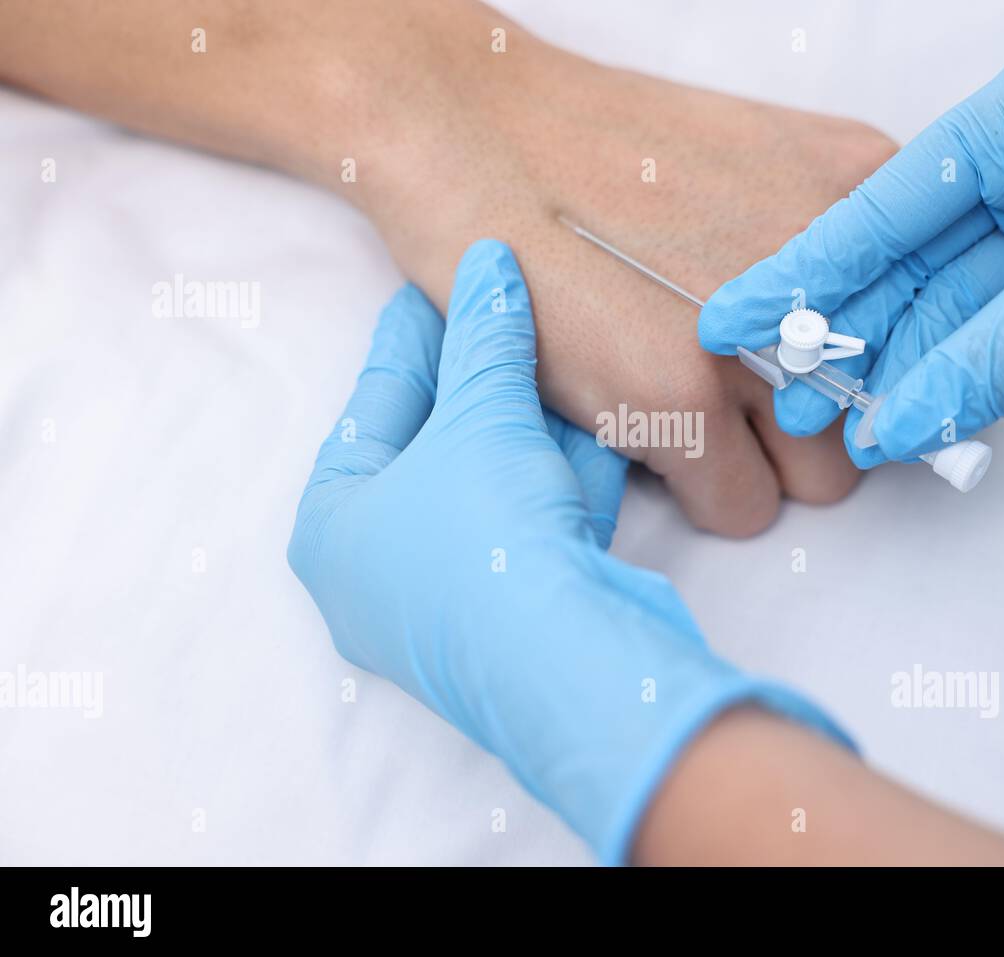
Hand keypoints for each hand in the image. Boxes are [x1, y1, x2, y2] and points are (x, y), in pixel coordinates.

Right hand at [0, 0, 895, 534]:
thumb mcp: (761, 160)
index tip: (827, 381)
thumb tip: (864, 347)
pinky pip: (743, 512)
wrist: (471, 127)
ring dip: (763, 464)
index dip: (873, 371)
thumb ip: (831, 245)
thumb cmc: (603, 151)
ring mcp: (760, 340)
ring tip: (687, 408)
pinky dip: (697, 489)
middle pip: (886, 417)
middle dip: (819, 422)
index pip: (935, 340)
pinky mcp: (680, 402)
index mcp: (871, 195)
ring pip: (824, 481)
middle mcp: (836, 268)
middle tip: (741, 392)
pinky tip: (643, 426)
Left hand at [287, 239, 850, 861]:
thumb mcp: (481, 420)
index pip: (374, 401)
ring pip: (498, 486)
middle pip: (440, 445)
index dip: (416, 333)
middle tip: (510, 307)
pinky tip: (602, 425)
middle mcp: (382, 570)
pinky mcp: (520, 618)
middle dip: (487, 377)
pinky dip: (565, 476)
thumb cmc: (486, 537)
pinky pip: (536, 524)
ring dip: (536, 424)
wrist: (566, 665)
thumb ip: (484, 338)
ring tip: (564, 352)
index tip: (442, 281)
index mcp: (334, 526)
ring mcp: (452, 601)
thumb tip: (488, 261)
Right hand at [699, 49, 1003, 465]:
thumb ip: (993, 355)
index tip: (733, 315)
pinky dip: (954, 376)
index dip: (803, 272)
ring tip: (840, 423)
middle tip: (786, 392)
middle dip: (844, 332)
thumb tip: (901, 424)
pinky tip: (911, 413)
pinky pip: (989, 334)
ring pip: (943, 307)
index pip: (881, 209)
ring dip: (896, 366)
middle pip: (901, 262)